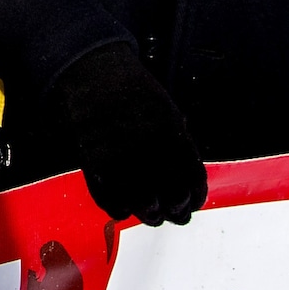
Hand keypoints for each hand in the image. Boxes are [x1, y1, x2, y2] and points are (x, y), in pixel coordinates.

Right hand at [50, 43, 206, 224]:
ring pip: (144, 206)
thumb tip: (185, 176)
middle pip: (172, 199)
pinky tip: (124, 207)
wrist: (95, 75)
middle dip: (175, 211)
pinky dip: (119, 209)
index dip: (194, 198)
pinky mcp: (96, 164)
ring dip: (149, 214)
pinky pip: (111, 201)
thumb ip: (178, 144)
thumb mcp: (168, 111)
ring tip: (149, 213)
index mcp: (174, 138)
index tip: (190, 204)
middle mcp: (152, 153)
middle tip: (172, 214)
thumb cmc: (133, 91)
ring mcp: (123, 160)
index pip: (193, 182)